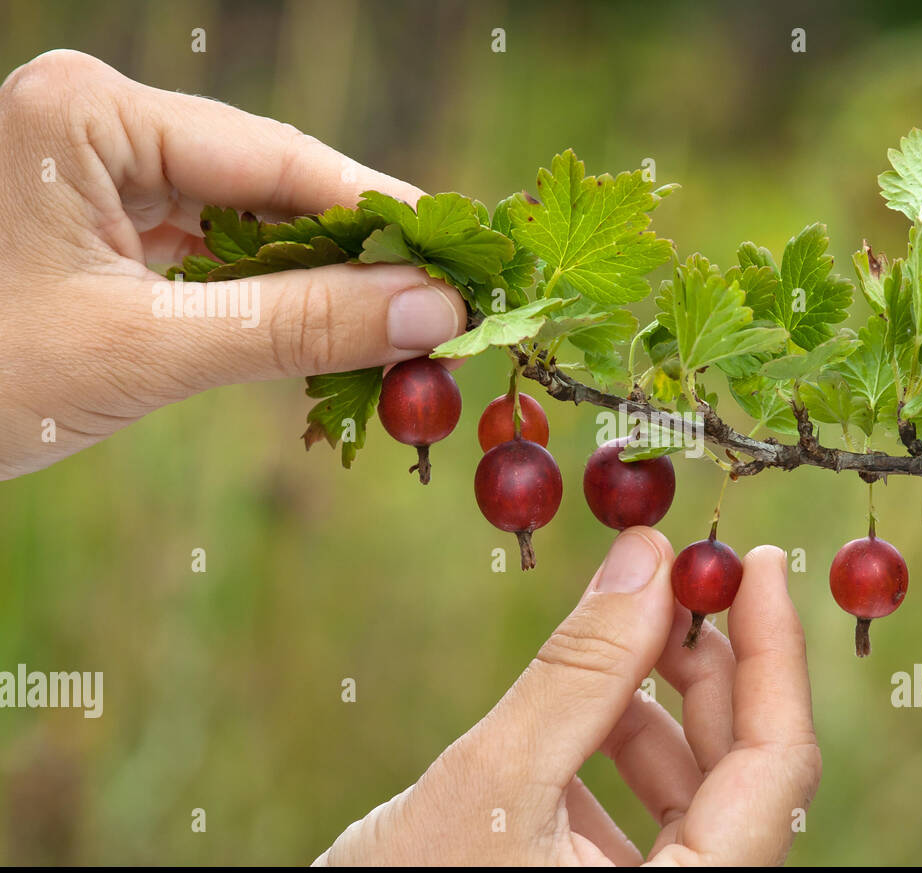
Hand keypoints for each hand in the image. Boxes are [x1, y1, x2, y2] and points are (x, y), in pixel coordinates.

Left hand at [0, 50, 465, 477]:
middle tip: (453, 309)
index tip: (470, 260)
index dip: (388, 217)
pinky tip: (333, 337)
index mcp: (91, 111)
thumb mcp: (149, 351)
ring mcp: (96, 176)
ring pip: (250, 227)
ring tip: (408, 334)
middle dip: (362, 258)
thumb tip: (437, 313)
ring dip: (325, 286)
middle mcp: (97, 123)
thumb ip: (301, 326)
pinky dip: (273, 304)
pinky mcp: (98, 230)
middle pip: (274, 187)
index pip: (281, 159)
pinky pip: (212, 258)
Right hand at [314, 528, 820, 865]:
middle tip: (676, 581)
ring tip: (618, 636)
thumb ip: (582, 671)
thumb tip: (649, 558)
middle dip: (712, 667)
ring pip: (698, 795)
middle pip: (746, 774)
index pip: (779, 768)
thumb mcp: (495, 778)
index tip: (754, 562)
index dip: (775, 654)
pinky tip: (583, 708)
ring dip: (661, 706)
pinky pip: (649, 821)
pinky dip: (620, 752)